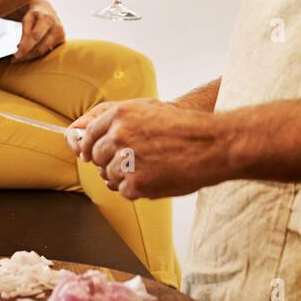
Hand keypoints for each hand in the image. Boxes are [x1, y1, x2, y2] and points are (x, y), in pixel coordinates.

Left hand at [13, 0, 65, 61]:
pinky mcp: (62, 40)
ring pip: (44, 51)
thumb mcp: (27, 19)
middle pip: (41, 47)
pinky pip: (48, 51)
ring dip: (31, 56)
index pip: (35, 36)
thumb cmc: (35, 15)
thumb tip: (20, 48)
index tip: (16, 56)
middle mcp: (56, 27)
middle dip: (28, 55)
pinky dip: (37, 53)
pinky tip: (29, 52)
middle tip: (16, 59)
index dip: (25, 47)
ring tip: (21, 55)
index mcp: (46, 19)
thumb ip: (25, 32)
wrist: (47, 10)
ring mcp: (61, 34)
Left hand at [77, 100, 229, 199]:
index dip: (89, 147)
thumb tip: (95, 136)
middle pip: (96, 156)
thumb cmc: (185, 127)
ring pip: (109, 175)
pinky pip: (124, 190)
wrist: (211, 145)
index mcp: (120, 115)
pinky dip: (136, 189)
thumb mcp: (149, 109)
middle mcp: (119, 135)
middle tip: (129, 162)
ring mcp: (126, 160)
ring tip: (149, 169)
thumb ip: (120, 120)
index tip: (90, 154)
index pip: (89, 135)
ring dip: (124, 176)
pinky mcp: (136, 183)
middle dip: (108, 161)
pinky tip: (154, 178)